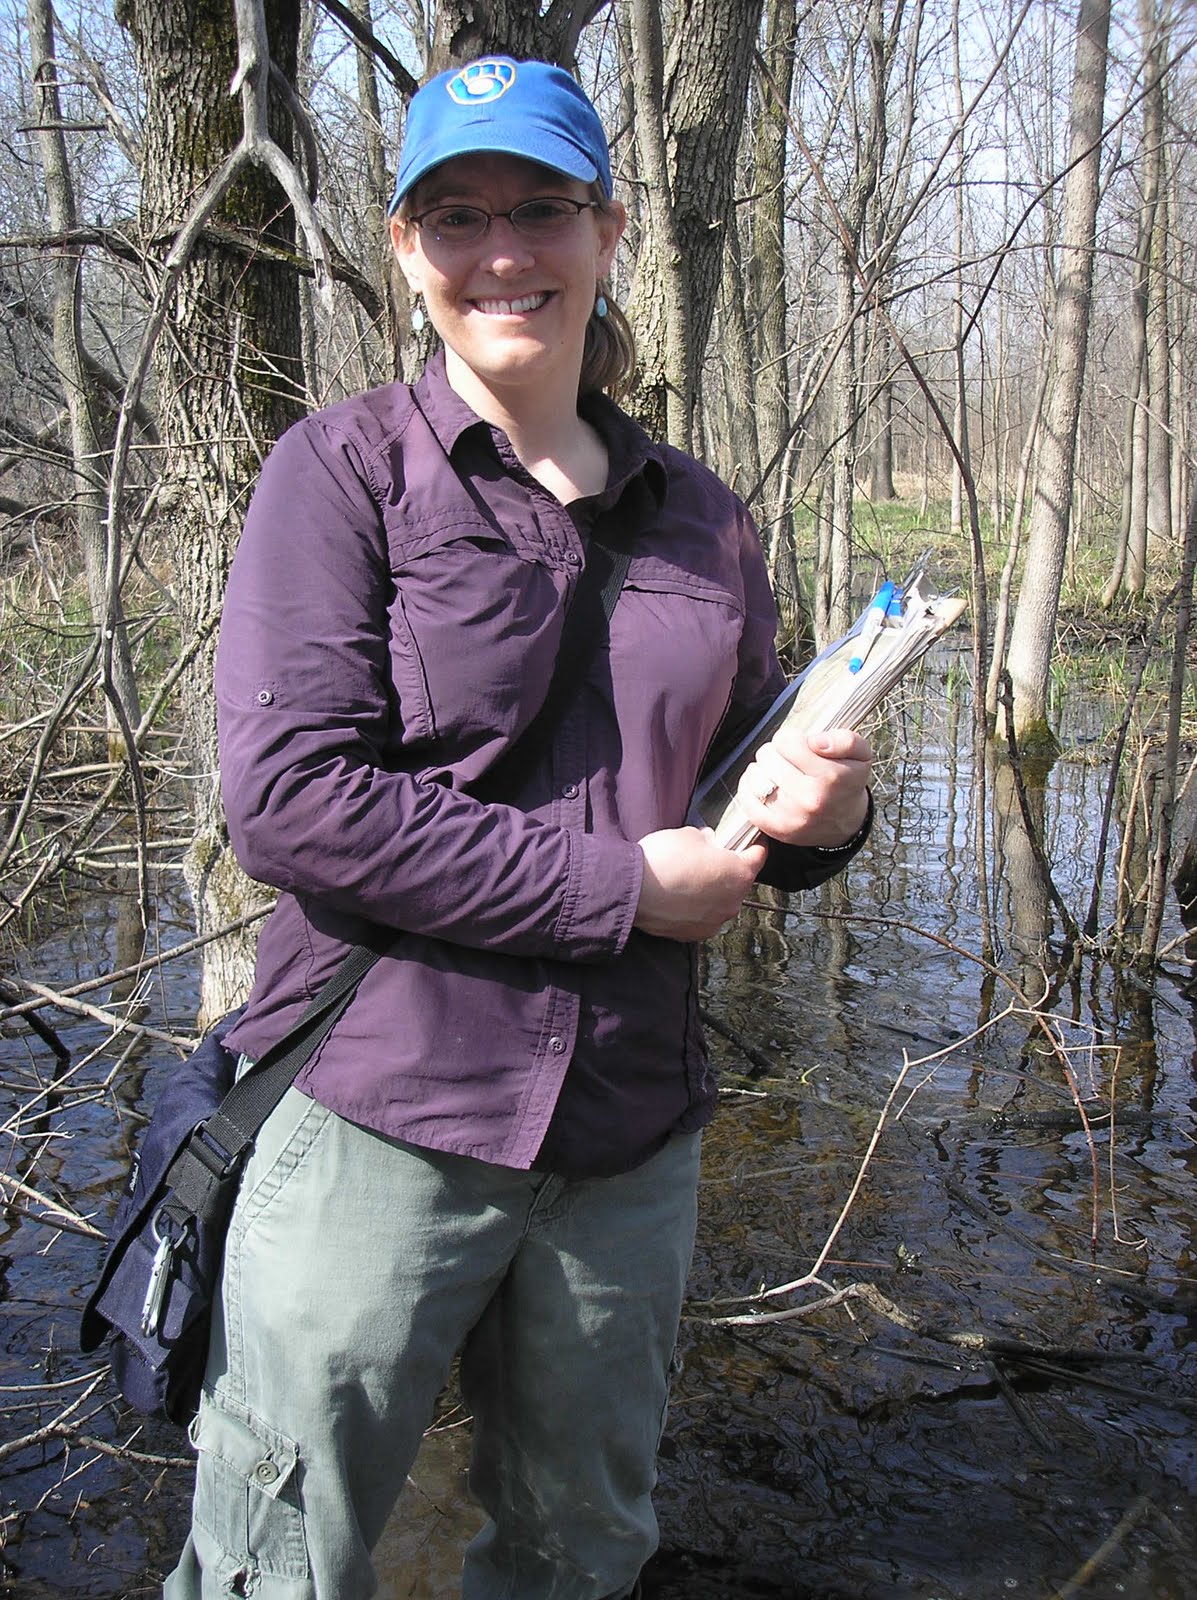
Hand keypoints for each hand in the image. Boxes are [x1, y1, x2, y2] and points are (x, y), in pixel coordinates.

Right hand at [634, 826, 766, 940]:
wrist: (633, 890)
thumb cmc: (664, 860)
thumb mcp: (689, 834)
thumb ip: (707, 839)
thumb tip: (709, 843)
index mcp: (739, 874)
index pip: (758, 855)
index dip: (753, 843)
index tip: (749, 838)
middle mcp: (733, 902)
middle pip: (738, 881)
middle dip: (727, 868)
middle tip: (709, 856)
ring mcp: (714, 922)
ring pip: (720, 901)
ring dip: (711, 890)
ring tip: (688, 878)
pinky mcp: (694, 934)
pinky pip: (702, 916)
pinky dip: (695, 907)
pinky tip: (678, 896)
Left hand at [735, 726, 871, 848]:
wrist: (845, 823)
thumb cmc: (847, 782)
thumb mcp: (861, 755)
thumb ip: (845, 740)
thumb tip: (816, 742)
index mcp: (830, 777)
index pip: (788, 742)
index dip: (790, 738)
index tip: (797, 745)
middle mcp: (809, 799)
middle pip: (768, 757)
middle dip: (775, 752)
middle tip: (786, 759)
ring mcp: (790, 816)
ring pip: (755, 776)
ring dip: (762, 768)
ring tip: (775, 770)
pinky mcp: (776, 828)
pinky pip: (747, 800)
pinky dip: (748, 786)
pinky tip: (761, 782)